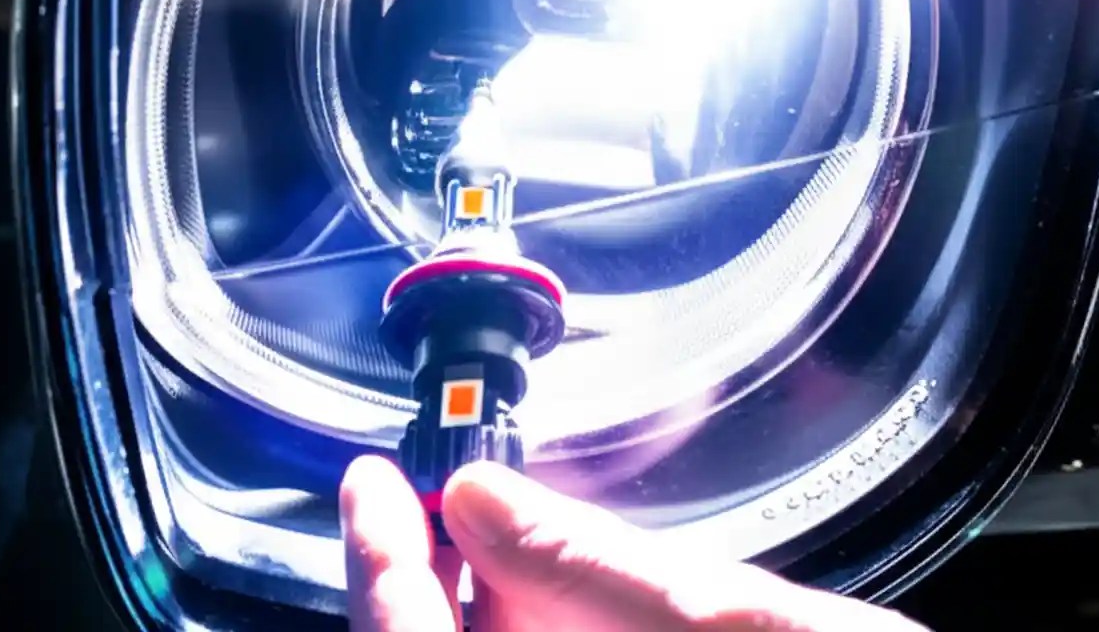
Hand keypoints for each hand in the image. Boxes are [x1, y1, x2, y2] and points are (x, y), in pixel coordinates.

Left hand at [340, 456, 927, 630]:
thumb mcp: (727, 622)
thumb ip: (590, 566)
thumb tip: (479, 494)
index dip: (380, 558)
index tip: (371, 481)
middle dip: (410, 574)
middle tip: (409, 489)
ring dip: (459, 601)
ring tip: (462, 519)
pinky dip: (515, 625)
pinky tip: (533, 586)